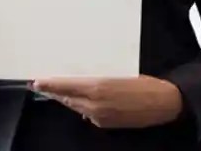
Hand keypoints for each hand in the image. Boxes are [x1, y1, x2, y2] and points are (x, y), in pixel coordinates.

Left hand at [30, 75, 184, 128]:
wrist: (164, 104)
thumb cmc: (143, 84)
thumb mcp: (117, 75)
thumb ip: (96, 81)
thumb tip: (80, 81)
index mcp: (98, 87)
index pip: (66, 86)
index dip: (50, 84)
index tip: (36, 81)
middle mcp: (95, 104)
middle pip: (67, 98)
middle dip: (56, 92)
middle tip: (42, 85)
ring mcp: (100, 117)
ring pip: (76, 107)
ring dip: (67, 99)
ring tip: (57, 91)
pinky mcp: (106, 125)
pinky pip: (87, 115)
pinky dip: (81, 107)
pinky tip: (79, 101)